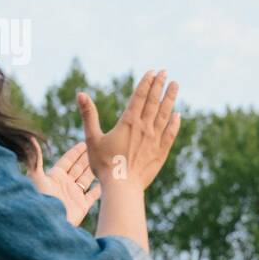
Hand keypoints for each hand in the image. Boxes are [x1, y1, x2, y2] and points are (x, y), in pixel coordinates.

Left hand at [27, 138, 100, 225]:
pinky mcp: (82, 206)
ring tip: (105, 160)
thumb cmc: (40, 200)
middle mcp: (65, 184)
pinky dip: (100, 188)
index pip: (67, 160)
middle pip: (79, 167)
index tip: (84, 142)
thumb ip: (36, 159)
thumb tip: (30, 138)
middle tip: (98, 147)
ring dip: (94, 170)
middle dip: (87, 158)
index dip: (76, 152)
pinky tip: (107, 180)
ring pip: (87, 179)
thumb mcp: (36, 177)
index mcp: (55, 176)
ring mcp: (74, 195)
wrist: (47, 224)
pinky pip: (93, 195)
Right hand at [77, 70, 181, 190]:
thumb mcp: (92, 138)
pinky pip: (170, 133)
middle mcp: (145, 128)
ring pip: (165, 114)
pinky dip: (175, 123)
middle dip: (160, 85)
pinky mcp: (161, 152)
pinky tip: (178, 115)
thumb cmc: (104, 164)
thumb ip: (89, 115)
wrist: (122, 187)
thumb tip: (80, 94)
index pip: (140, 97)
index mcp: (128, 122)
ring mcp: (155, 140)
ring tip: (175, 85)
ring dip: (170, 98)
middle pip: (154, 101)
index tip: (152, 71)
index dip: (146, 83)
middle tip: (165, 72)